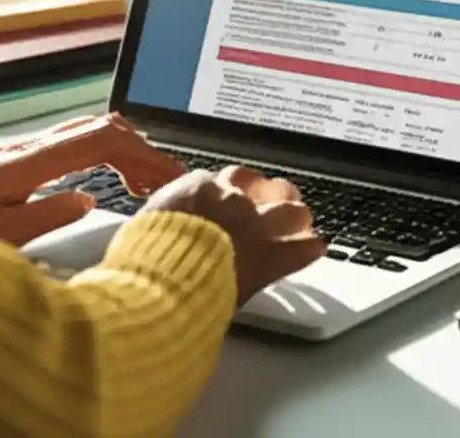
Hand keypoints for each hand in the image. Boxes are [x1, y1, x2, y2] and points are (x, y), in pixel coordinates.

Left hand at [0, 114, 185, 245]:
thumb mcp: (3, 233)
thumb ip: (47, 215)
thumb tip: (88, 200)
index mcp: (34, 161)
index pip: (104, 140)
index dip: (142, 155)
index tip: (167, 177)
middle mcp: (34, 147)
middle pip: (103, 128)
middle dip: (143, 151)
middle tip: (166, 180)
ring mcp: (28, 148)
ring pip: (91, 130)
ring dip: (126, 150)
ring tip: (146, 181)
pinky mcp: (23, 157)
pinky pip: (77, 142)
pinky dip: (106, 153)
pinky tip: (111, 176)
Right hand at [140, 166, 325, 304]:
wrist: (163, 279)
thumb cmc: (144, 258)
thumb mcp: (147, 223)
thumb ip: (168, 216)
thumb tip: (169, 220)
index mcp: (199, 188)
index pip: (225, 180)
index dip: (232, 191)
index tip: (232, 197)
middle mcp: (231, 200)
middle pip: (261, 186)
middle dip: (268, 193)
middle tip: (273, 200)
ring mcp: (256, 227)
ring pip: (290, 211)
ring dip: (293, 217)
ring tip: (298, 222)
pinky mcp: (270, 257)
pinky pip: (301, 250)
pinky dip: (308, 250)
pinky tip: (315, 248)